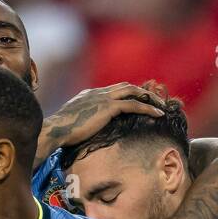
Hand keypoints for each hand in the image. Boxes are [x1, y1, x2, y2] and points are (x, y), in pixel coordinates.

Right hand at [41, 82, 164, 158]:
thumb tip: (85, 130)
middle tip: (155, 100)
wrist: (55, 130)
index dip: (128, 94)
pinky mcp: (108, 107)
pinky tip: (158, 114)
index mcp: (89, 95)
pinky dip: (148, 107)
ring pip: (133, 92)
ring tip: (162, 106)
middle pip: (126, 86)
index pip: (113, 90)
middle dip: (142, 92)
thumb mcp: (72, 123)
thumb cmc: (60, 132)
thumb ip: (82, 121)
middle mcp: (98, 92)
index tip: (139, 100)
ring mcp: (103, 98)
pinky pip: (134, 104)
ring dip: (149, 97)